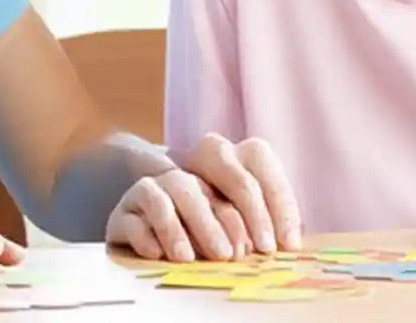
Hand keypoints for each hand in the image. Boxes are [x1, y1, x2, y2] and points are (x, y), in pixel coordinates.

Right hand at [106, 134, 301, 261]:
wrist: (145, 221)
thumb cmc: (205, 226)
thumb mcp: (235, 218)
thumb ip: (259, 222)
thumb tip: (288, 243)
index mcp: (230, 158)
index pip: (259, 164)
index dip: (277, 203)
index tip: (282, 244)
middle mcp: (195, 162)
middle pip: (224, 170)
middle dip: (243, 214)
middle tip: (250, 253)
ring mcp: (158, 182)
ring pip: (178, 185)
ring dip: (195, 223)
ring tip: (208, 258)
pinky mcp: (126, 207)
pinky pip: (138, 210)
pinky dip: (150, 233)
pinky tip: (162, 255)